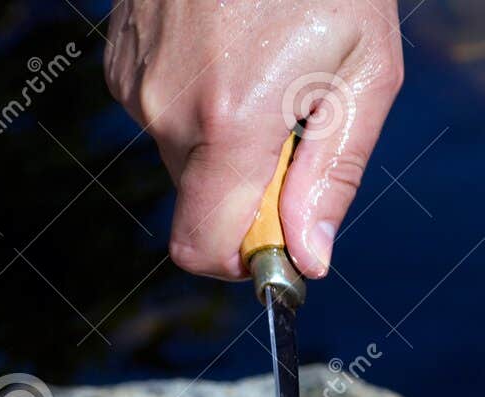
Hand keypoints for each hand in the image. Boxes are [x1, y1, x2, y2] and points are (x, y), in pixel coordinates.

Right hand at [104, 0, 403, 278]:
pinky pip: (161, 112)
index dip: (240, 261)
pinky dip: (199, 99)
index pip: (203, 248)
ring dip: (226, 136)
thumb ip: (332, 176)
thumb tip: (308, 258)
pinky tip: (229, 46)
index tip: (279, 242)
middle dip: (249, 186)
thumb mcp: (364, 76)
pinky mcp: (120, 56)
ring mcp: (135, 79)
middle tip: (295, 119)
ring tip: (264, 65)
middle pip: (202, 204)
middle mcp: (167, 108)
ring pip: (183, 156)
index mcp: (231, 121)